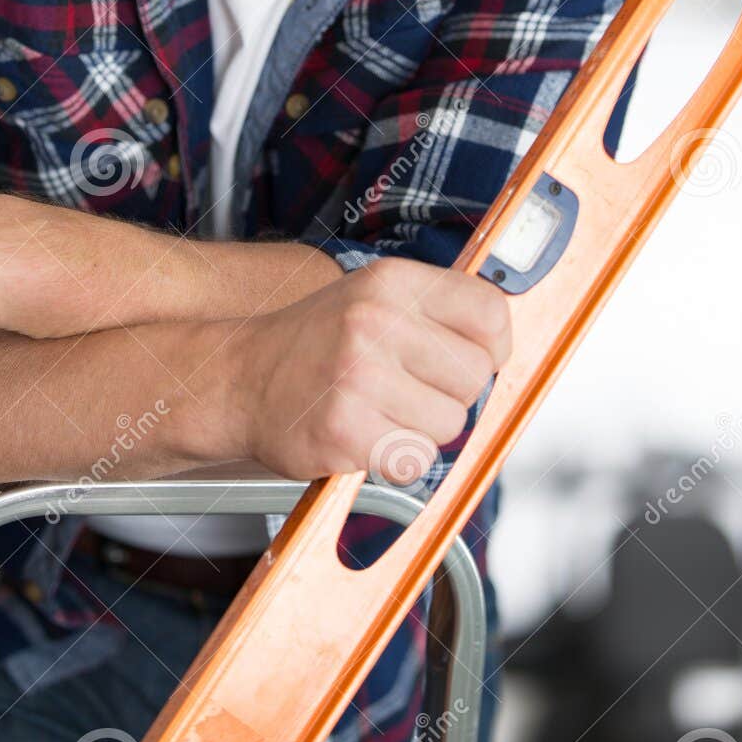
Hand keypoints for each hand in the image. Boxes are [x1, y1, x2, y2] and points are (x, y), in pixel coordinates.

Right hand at [229, 256, 510, 483]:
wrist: (239, 379)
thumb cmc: (315, 344)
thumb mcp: (371, 299)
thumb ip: (434, 311)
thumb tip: (502, 343)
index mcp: (391, 281)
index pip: (490, 312)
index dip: (493, 346)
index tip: (474, 359)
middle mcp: (376, 321)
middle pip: (475, 377)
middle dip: (451, 394)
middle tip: (408, 391)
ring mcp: (360, 375)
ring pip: (450, 424)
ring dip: (422, 429)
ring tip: (380, 412)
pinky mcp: (346, 428)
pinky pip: (414, 459)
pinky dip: (396, 459)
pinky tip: (364, 436)